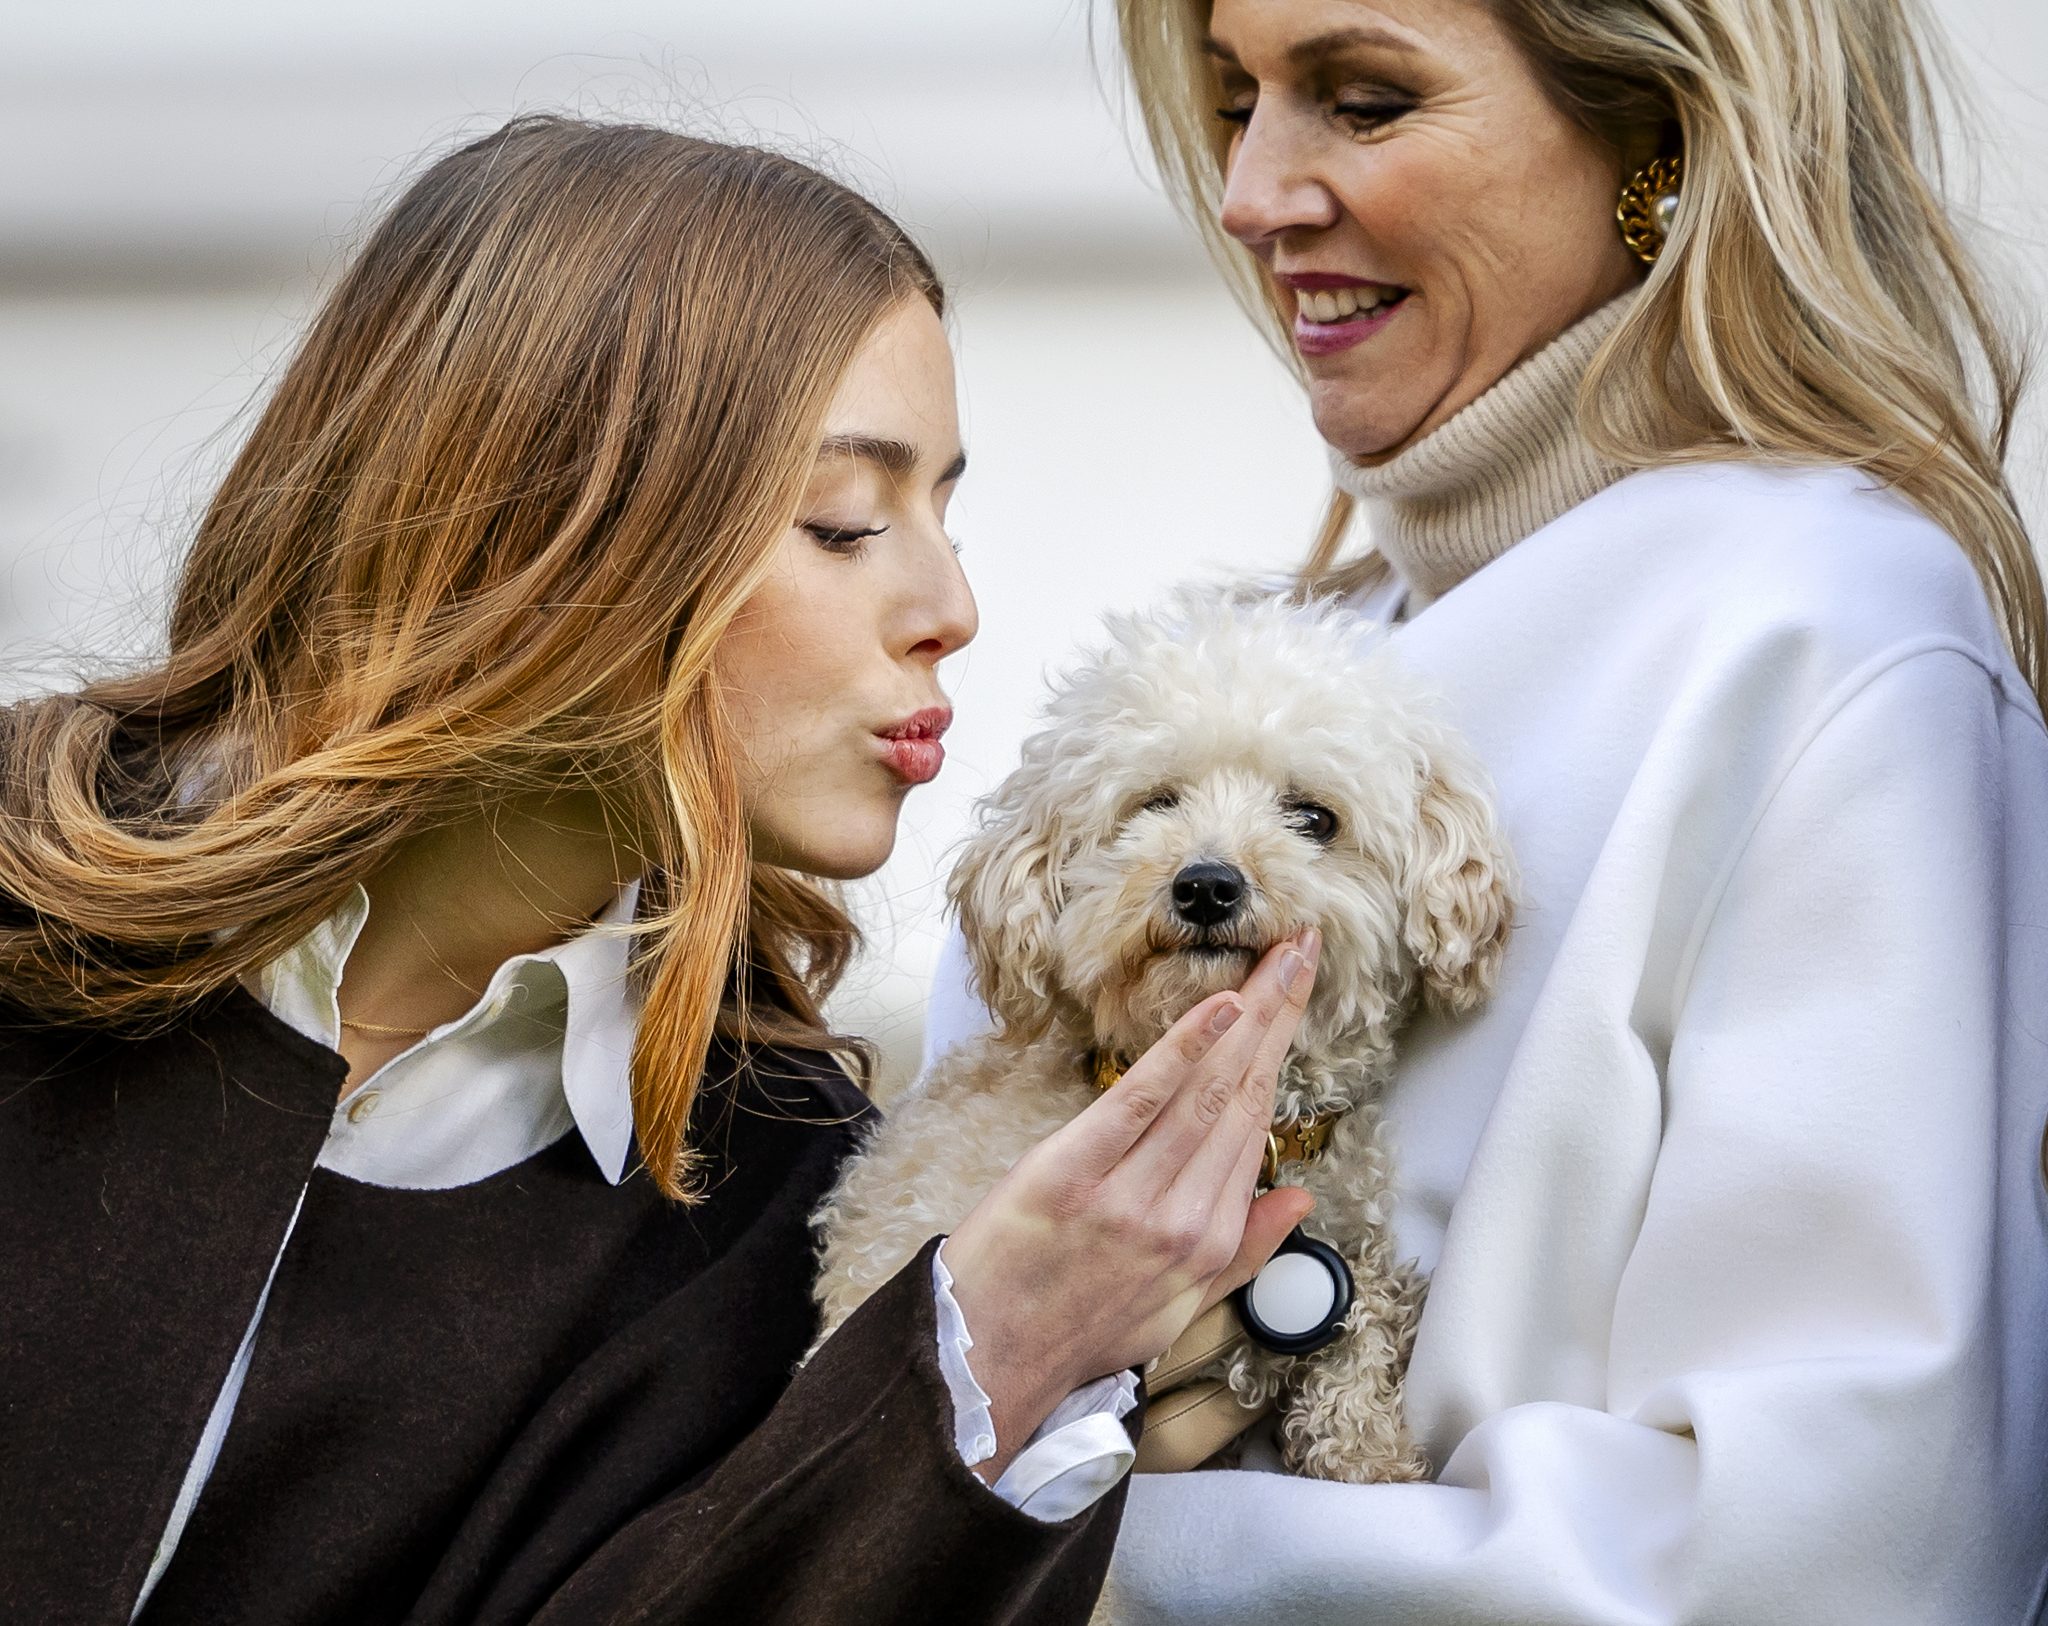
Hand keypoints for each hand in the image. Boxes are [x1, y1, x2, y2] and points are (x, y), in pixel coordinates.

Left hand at [940, 930, 1320, 1479]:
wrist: (992, 1359)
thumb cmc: (1080, 1331)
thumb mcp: (1180, 1310)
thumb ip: (1246, 1250)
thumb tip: (1301, 1196)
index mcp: (1209, 1242)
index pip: (1258, 1126)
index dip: (1281, 1053)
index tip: (1296, 995)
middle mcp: (1182, 1215)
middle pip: (1244, 1094)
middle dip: (1281, 1014)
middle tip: (1305, 949)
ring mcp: (1129, 1193)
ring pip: (1206, 1090)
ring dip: (1249, 1014)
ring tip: (1277, 958)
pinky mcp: (1072, 1171)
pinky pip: (1139, 1099)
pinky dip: (1184, 1051)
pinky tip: (1220, 1008)